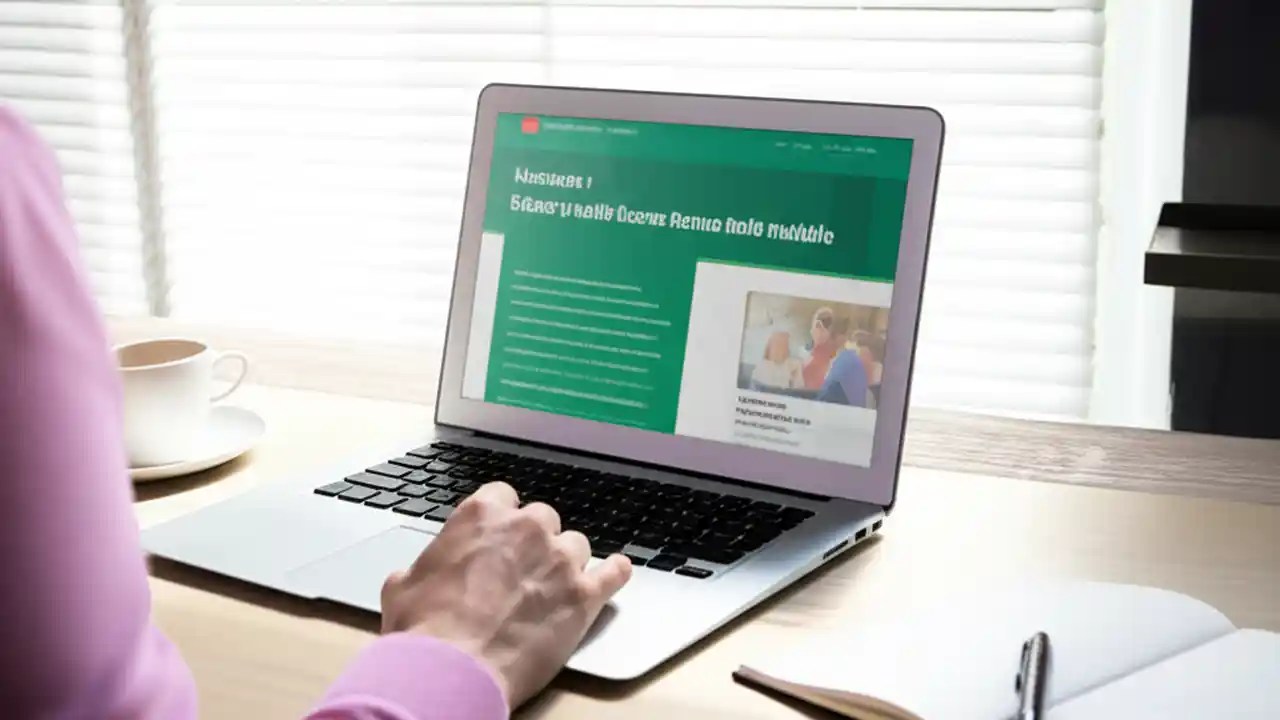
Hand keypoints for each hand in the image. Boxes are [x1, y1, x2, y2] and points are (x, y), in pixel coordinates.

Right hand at [380, 481, 632, 706]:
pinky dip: (615, 572)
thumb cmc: (424, 630)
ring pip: (576, 545)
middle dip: (533, 542)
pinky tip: (615, 571)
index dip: (501, 518)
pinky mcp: (584, 596)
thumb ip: (424, 566)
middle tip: (520, 571)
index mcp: (481, 515)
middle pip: (542, 519)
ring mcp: (560, 560)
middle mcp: (526, 528)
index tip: (500, 535)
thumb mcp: (403, 585)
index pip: (502, 496)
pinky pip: (614, 572)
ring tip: (552, 588)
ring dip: (565, 562)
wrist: (451, 670)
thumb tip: (419, 575)